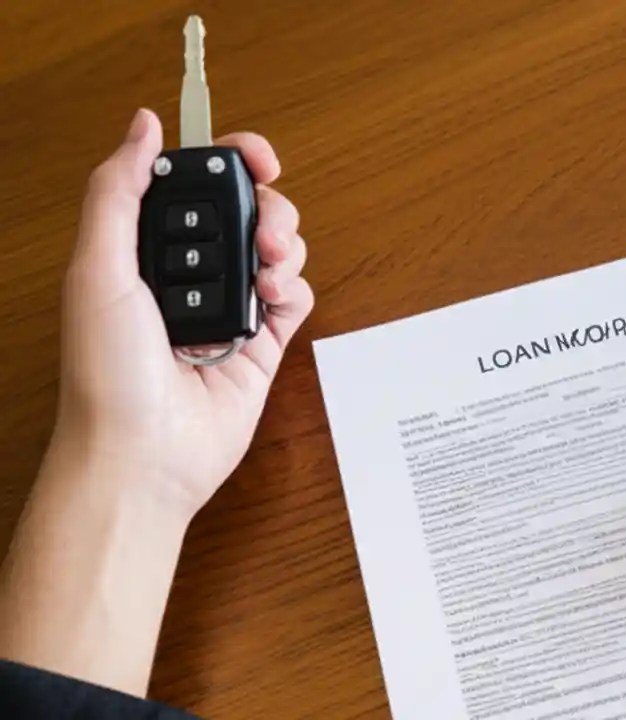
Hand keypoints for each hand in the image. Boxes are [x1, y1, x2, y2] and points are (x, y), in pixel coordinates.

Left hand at [0, 110, 312, 694]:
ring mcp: (228, 308)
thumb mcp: (96, 269)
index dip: (232, 162)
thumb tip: (143, 127)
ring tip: (272, 270)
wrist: (143, 455)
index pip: (195, 185)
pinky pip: (296, 299)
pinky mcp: (262, 344)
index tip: (257, 160)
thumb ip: (117, 192)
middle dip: (270, 207)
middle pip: (249, 212)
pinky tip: (276, 300)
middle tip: (267, 230)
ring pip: (278, 250)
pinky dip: (296, 289)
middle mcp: (187, 274)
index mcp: (142, 249)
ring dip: (286, 247)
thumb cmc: (107, 373)